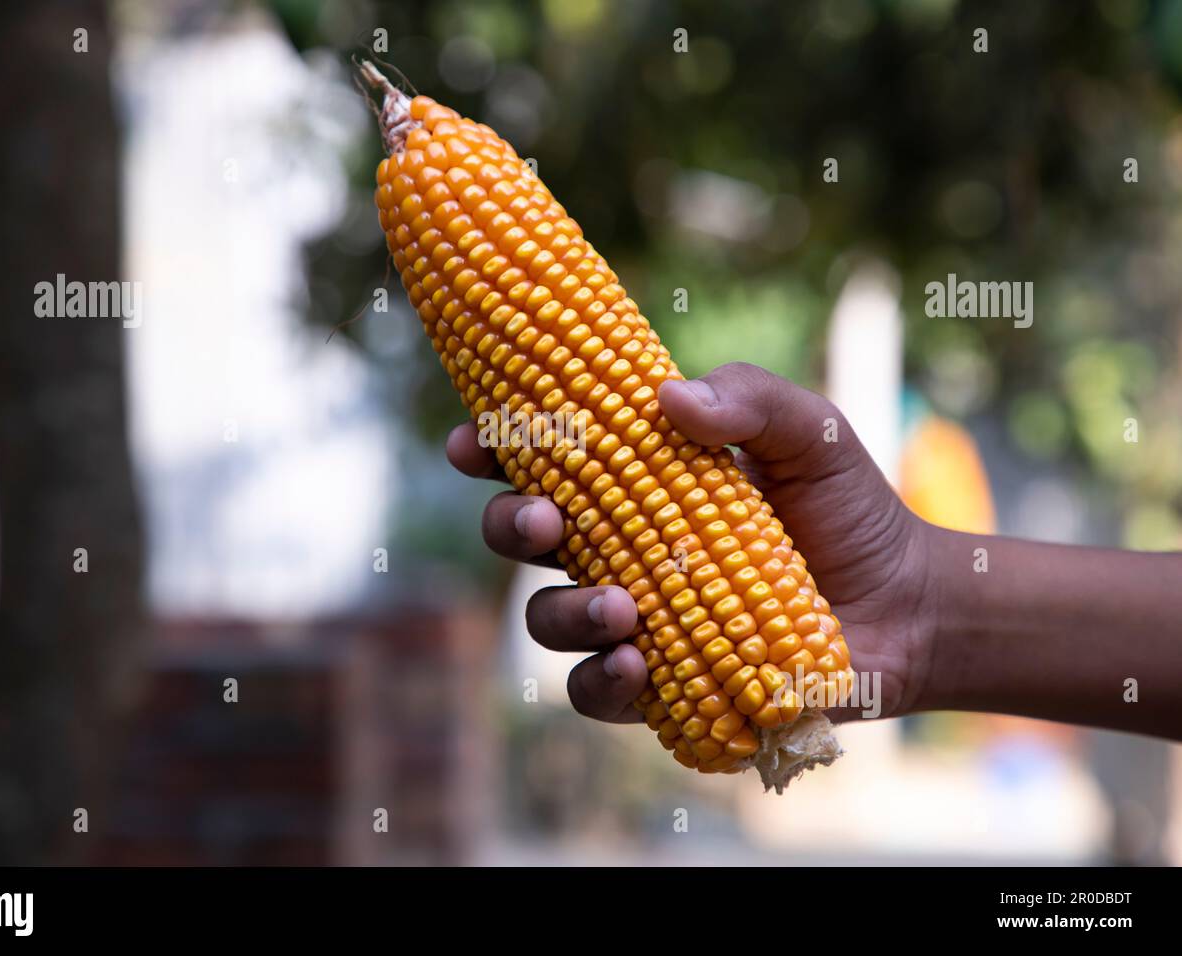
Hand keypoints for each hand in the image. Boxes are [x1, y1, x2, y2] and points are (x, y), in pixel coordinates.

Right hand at [446, 362, 937, 726]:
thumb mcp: (809, 432)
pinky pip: (593, 692)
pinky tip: (637, 663)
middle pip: (520, 537)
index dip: (494, 451)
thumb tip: (668, 400)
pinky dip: (601, 680)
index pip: (543, 460)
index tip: (473, 444)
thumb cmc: (849, 508)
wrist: (908, 605)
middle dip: (511, 527)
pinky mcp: (658, 685)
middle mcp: (619, 549)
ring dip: (564, 611)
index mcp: (637, 481)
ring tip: (620, 606)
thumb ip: (748, 398)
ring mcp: (634, 620)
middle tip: (548, 521)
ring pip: (547, 618)